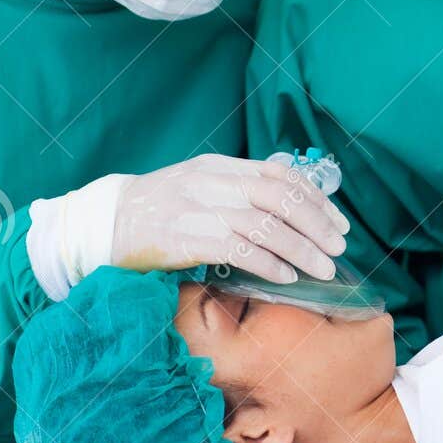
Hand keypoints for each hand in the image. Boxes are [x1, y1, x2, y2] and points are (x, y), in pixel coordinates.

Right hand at [110, 155, 351, 281]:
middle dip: (317, 224)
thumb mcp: (202, 186)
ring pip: (265, 226)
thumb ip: (240, 190)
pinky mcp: (185, 238)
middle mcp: (213, 182)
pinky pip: (239, 250)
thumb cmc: (159, 210)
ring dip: (301, 249)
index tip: (339, 224)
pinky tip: (286, 276)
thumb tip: (292, 209)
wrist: (103, 222)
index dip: (317, 200)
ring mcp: (199, 209)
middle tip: (339, 248)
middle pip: (281, 198)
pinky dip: (269, 263)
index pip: (282, 176)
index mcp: (221, 166)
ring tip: (322, 268)